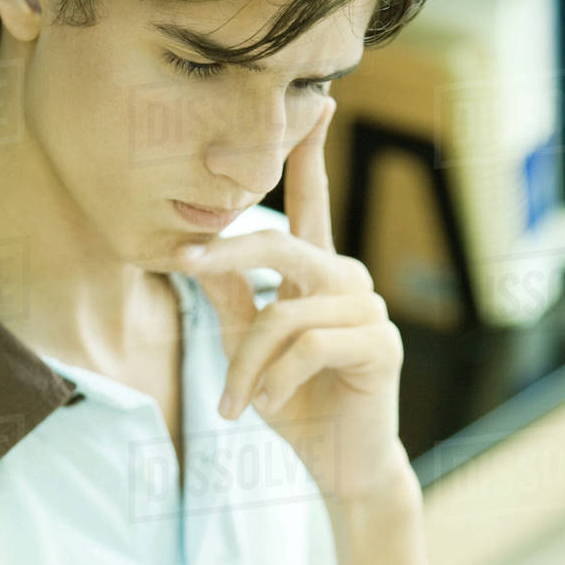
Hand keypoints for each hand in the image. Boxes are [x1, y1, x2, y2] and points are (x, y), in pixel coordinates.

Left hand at [182, 98, 409, 503]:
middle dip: (228, 252)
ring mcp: (369, 309)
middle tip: (184, 260)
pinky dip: (274, 381)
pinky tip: (266, 408)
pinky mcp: (380, 344)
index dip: (310, 153)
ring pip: (284, 313)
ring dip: (246, 364)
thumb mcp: (251, 350)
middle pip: (282, 244)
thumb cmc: (299, 405)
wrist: (341, 464)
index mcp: (319, 274)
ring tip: (235, 404)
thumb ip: (231, 301)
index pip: (311, 204)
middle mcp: (348, 280)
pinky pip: (308, 347)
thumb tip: (191, 254)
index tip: (317, 100)